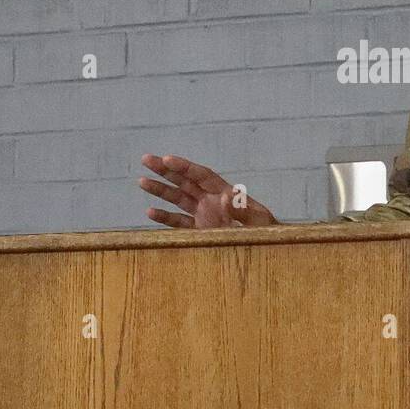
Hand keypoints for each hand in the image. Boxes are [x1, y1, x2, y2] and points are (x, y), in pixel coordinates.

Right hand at [139, 154, 278, 227]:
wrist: (268, 250)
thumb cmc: (268, 233)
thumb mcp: (259, 221)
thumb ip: (242, 210)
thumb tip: (225, 197)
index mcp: (226, 193)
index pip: (202, 175)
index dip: (184, 166)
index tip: (167, 158)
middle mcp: (212, 201)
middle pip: (185, 181)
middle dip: (166, 170)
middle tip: (146, 159)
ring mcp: (205, 215)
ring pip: (178, 199)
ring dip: (161, 190)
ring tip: (141, 181)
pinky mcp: (201, 232)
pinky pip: (179, 223)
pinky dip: (165, 217)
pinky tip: (150, 211)